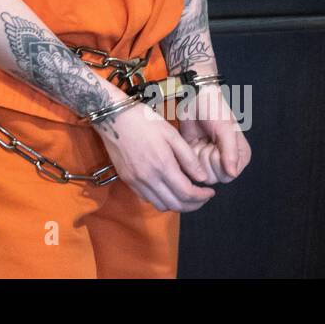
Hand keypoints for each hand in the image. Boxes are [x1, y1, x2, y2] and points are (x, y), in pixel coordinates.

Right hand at [96, 101, 216, 212]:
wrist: (114, 117)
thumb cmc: (145, 121)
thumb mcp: (171, 134)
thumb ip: (189, 158)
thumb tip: (202, 178)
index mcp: (163, 164)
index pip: (187, 193)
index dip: (202, 196)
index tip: (210, 192)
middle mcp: (148, 178)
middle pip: (176, 205)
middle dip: (193, 205)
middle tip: (202, 197)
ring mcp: (136, 181)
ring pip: (161, 206)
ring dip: (177, 205)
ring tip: (186, 195)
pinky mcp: (127, 180)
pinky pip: (147, 199)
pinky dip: (161, 200)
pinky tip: (167, 189)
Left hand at [177, 84, 250, 183]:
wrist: (194, 97)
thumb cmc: (213, 108)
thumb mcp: (225, 129)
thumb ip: (230, 152)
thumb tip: (232, 173)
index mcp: (240, 156)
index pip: (227, 176)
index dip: (217, 161)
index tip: (215, 144)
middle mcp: (227, 161)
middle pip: (213, 177)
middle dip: (205, 158)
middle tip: (207, 140)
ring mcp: (210, 159)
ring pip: (199, 174)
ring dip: (196, 156)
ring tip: (200, 140)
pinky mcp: (195, 156)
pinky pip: (189, 167)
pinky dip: (187, 155)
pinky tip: (191, 142)